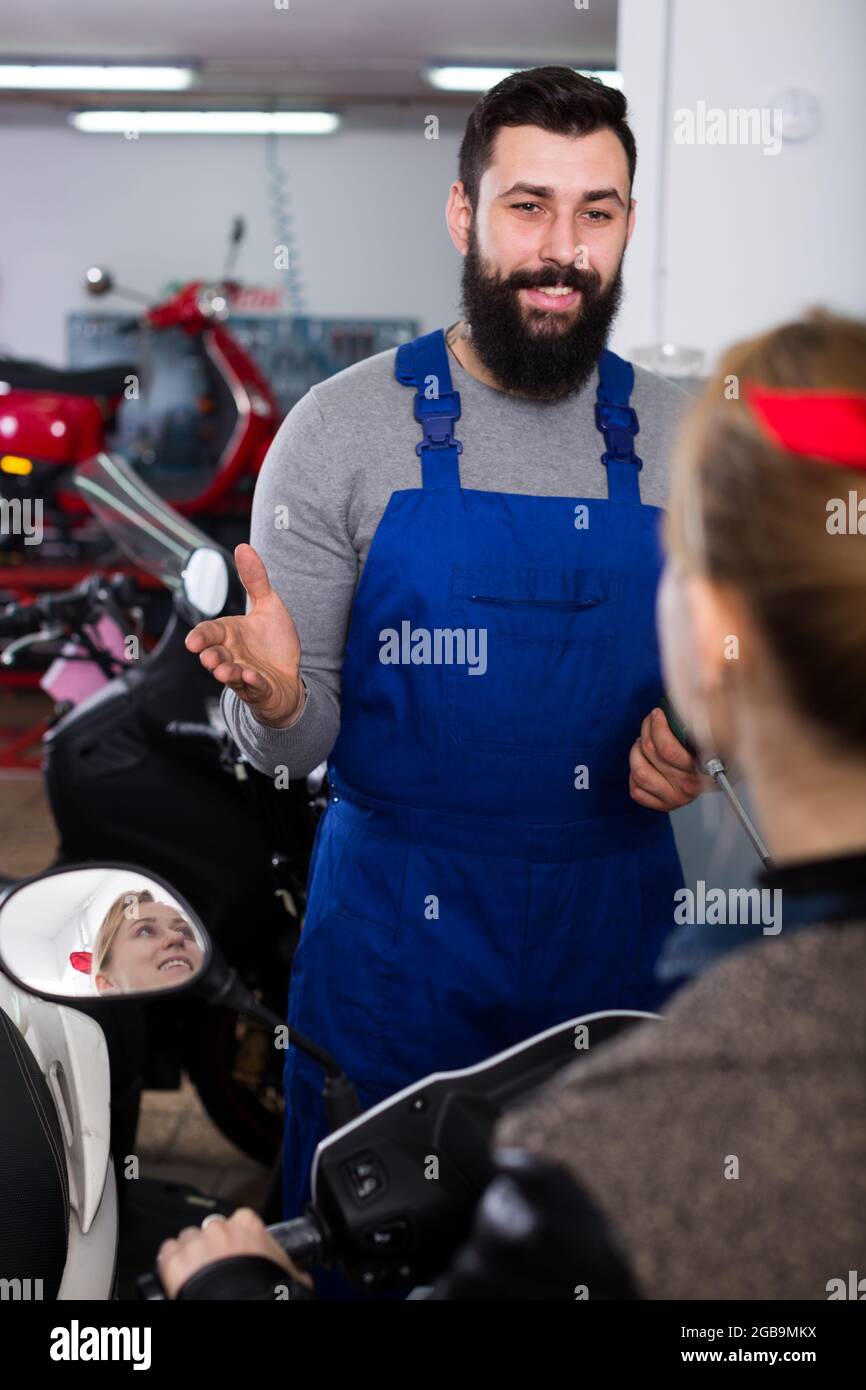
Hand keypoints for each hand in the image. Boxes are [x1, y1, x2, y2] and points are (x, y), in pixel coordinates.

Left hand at [157, 1208, 312, 1298]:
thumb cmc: (264, 1291)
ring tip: (198, 1274)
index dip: (239, 1239)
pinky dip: (170, 1263)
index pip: (241, 1221)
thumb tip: (301, 1277)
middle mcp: (220, 1228)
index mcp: (249, 1224)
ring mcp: (195, 1242)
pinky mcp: (174, 1260)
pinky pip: (167, 1253)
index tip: (239, 1253)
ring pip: (188, 1239)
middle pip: (212, 1229)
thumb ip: (290, 1267)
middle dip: (213, 1245)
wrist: (240, 1304)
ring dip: (191, 1253)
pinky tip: (178, 1276)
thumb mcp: (287, 1274)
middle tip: (218, 1268)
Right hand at [185, 543, 303, 728]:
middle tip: (208, 657)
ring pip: (230, 675)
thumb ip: (255, 580)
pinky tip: (253, 678)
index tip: (193, 642)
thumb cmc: (273, 643)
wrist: (289, 676)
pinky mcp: (260, 690)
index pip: (209, 633)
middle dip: (210, 657)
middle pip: (214, 656)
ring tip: (225, 670)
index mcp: (230, 634)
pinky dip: (252, 684)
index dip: (201, 637)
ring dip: (226, 672)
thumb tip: (243, 546)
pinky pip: (254, 688)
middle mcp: (232, 655)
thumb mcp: (268, 605)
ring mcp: (244, 675)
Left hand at [628, 706, 706, 810]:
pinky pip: (636, 790)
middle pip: (652, 754)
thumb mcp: (711, 737)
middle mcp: (688, 787)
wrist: (719, 780)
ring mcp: (674, 798)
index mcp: (701, 770)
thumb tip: (682, 701)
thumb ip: (698, 723)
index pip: (668, 750)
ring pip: (639, 772)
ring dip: (636, 752)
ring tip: (641, 742)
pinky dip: (633, 775)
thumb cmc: (712, 753)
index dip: (657, 726)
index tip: (657, 713)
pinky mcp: (661, 805)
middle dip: (646, 731)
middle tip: (649, 722)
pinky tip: (643, 763)